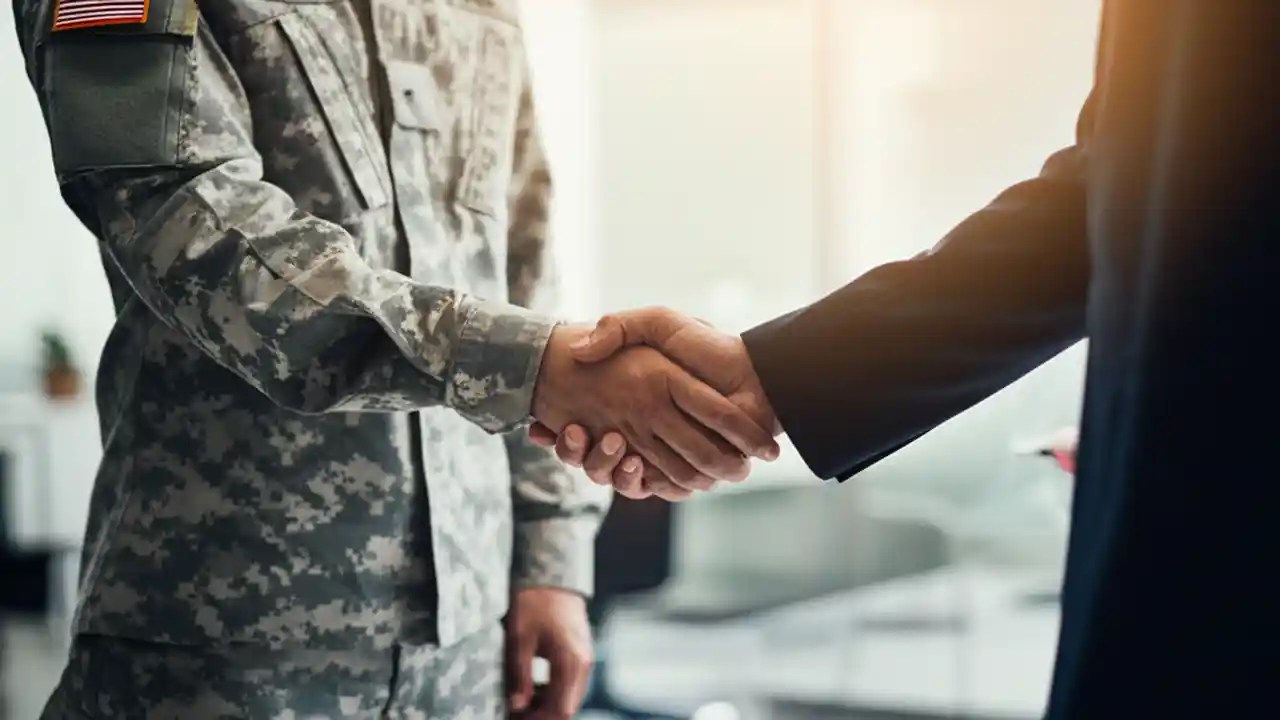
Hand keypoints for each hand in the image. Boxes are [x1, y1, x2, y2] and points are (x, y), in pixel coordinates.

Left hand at [505, 588, 592, 719]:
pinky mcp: (580, 652)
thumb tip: (517, 707)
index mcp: (571, 662)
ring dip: (548, 704)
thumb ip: (520, 677)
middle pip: (567, 707)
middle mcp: (583, 664)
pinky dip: (554, 691)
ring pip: (570, 696)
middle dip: (542, 715)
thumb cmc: (534, 603)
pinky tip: (534, 686)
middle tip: (516, 712)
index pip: (561, 710)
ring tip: (521, 701)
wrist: (551, 575)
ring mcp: (584, 658)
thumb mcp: (519, 641)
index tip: (516, 717)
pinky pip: (571, 683)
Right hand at [532, 324, 778, 489]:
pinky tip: (630, 461)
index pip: (578, 424)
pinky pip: (646, 487)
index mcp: (630, 400)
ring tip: (606, 443)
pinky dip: (633, 480)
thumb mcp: (657, 322)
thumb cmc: (706, 345)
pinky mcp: (680, 473)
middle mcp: (639, 431)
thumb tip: (579, 347)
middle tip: (568, 432)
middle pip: (588, 454)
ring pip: (610, 474)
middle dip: (571, 450)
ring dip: (598, 465)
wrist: (755, 379)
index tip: (538, 425)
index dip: (556, 429)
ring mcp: (658, 453)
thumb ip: (617, 327)